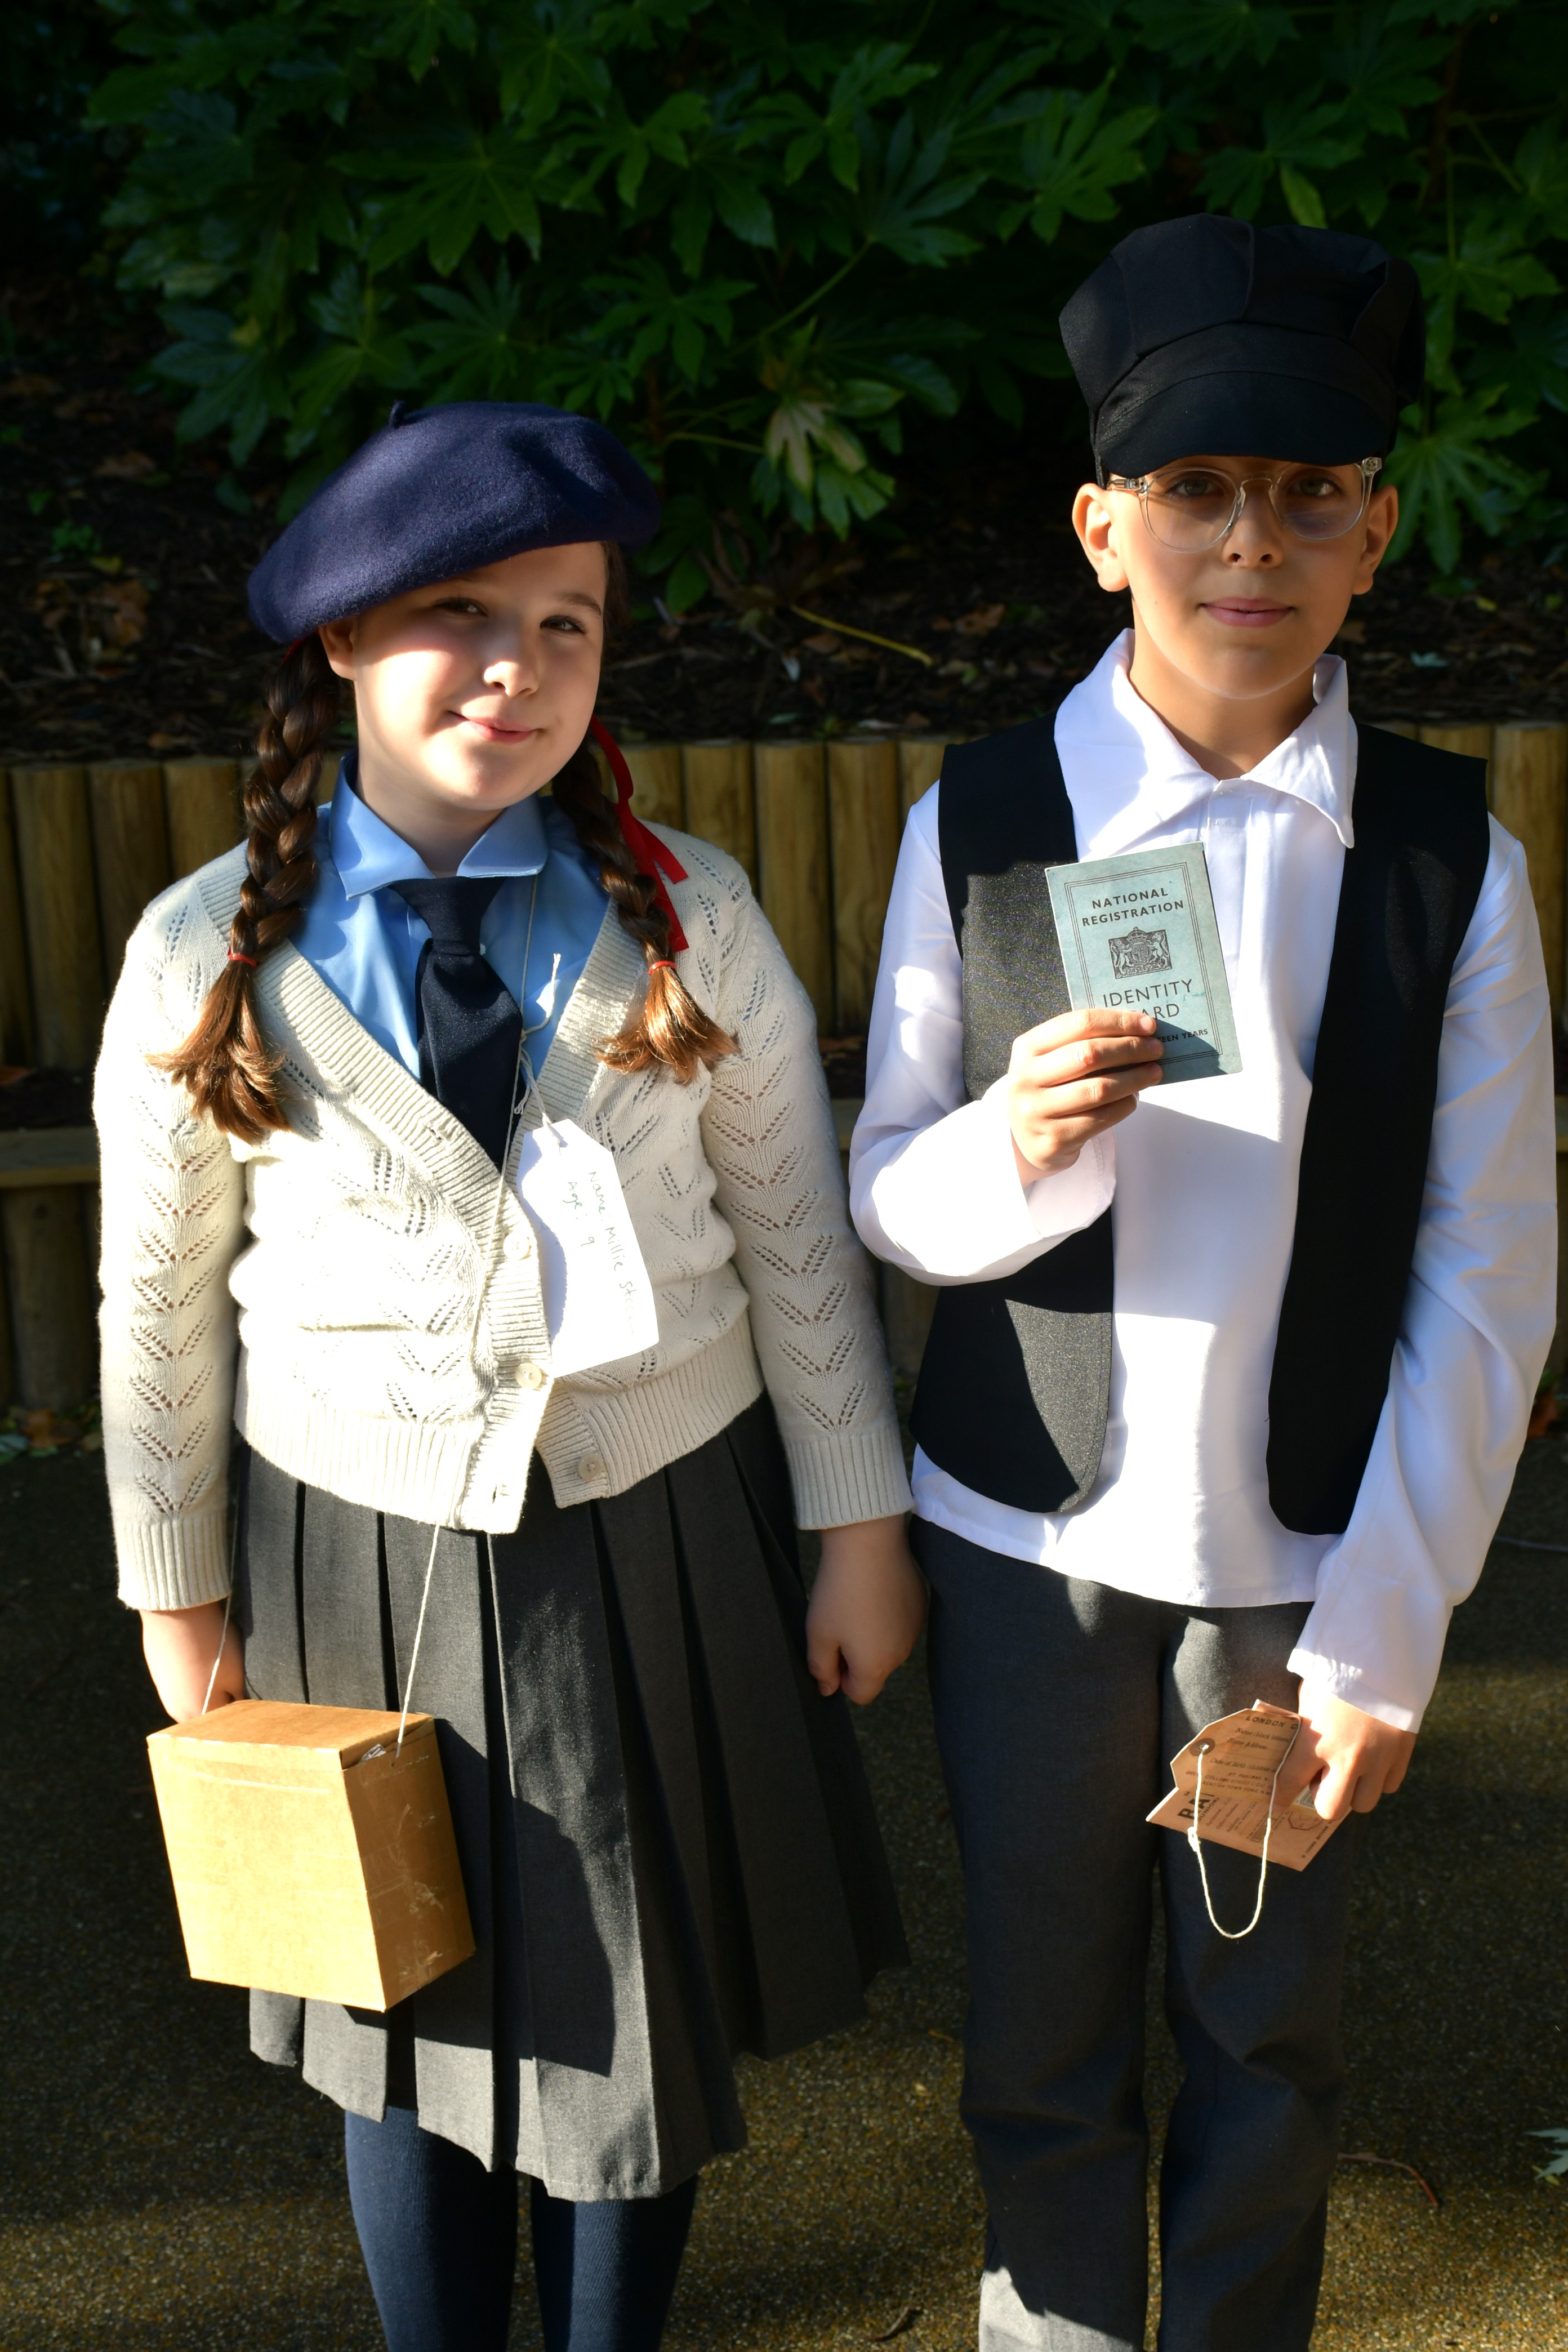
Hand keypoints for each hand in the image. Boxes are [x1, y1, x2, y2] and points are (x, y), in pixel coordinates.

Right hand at [141, 1601, 244, 1722]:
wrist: (177, 1612)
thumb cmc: (213, 1645)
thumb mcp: (237, 1673)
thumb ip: (240, 1697)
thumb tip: (243, 1706)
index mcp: (199, 1715)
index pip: (227, 1721)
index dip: (241, 1707)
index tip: (248, 1692)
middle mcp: (178, 1711)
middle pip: (208, 1712)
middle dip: (223, 1698)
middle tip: (235, 1677)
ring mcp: (165, 1693)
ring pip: (193, 1697)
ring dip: (206, 1687)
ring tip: (217, 1664)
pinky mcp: (158, 1675)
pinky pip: (180, 1683)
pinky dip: (191, 1675)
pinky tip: (200, 1657)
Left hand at [806, 1514, 925, 1704]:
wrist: (868, 1544)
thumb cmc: (838, 1591)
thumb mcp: (817, 1634)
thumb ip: (821, 1668)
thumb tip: (828, 1688)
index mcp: (875, 1666)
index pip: (860, 1694)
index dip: (840, 1679)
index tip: (829, 1651)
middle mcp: (901, 1654)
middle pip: (875, 1669)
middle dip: (856, 1656)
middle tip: (837, 1623)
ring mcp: (914, 1629)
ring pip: (888, 1645)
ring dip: (872, 1635)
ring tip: (855, 1604)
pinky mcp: (919, 1606)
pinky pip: (899, 1622)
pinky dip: (886, 1615)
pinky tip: (873, 1591)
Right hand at [1007, 1009, 1162, 1183]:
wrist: (1025, 1139)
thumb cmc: (1050, 1088)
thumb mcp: (1052, 1059)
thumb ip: (1085, 1041)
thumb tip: (1139, 1030)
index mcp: (1027, 1048)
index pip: (1079, 1024)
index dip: (1118, 1022)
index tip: (1148, 1025)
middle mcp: (1026, 1078)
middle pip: (1089, 1055)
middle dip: (1130, 1049)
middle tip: (1156, 1049)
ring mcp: (1036, 1112)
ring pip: (1098, 1089)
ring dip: (1134, 1078)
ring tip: (1154, 1072)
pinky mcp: (1053, 1140)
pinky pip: (1101, 1118)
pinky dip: (1125, 1105)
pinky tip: (1134, 1097)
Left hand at [1276, 1680, 1415, 1826]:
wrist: (1385, 1651)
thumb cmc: (1340, 1668)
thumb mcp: (1310, 1694)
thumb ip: (1305, 1726)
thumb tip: (1295, 1748)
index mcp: (1317, 1740)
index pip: (1291, 1782)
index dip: (1280, 1798)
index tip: (1276, 1807)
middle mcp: (1348, 1757)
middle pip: (1331, 1808)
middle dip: (1323, 1797)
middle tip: (1321, 1777)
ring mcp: (1379, 1759)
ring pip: (1364, 1803)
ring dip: (1353, 1792)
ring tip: (1350, 1768)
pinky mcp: (1403, 1753)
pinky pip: (1389, 1786)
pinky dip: (1379, 1780)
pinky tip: (1373, 1760)